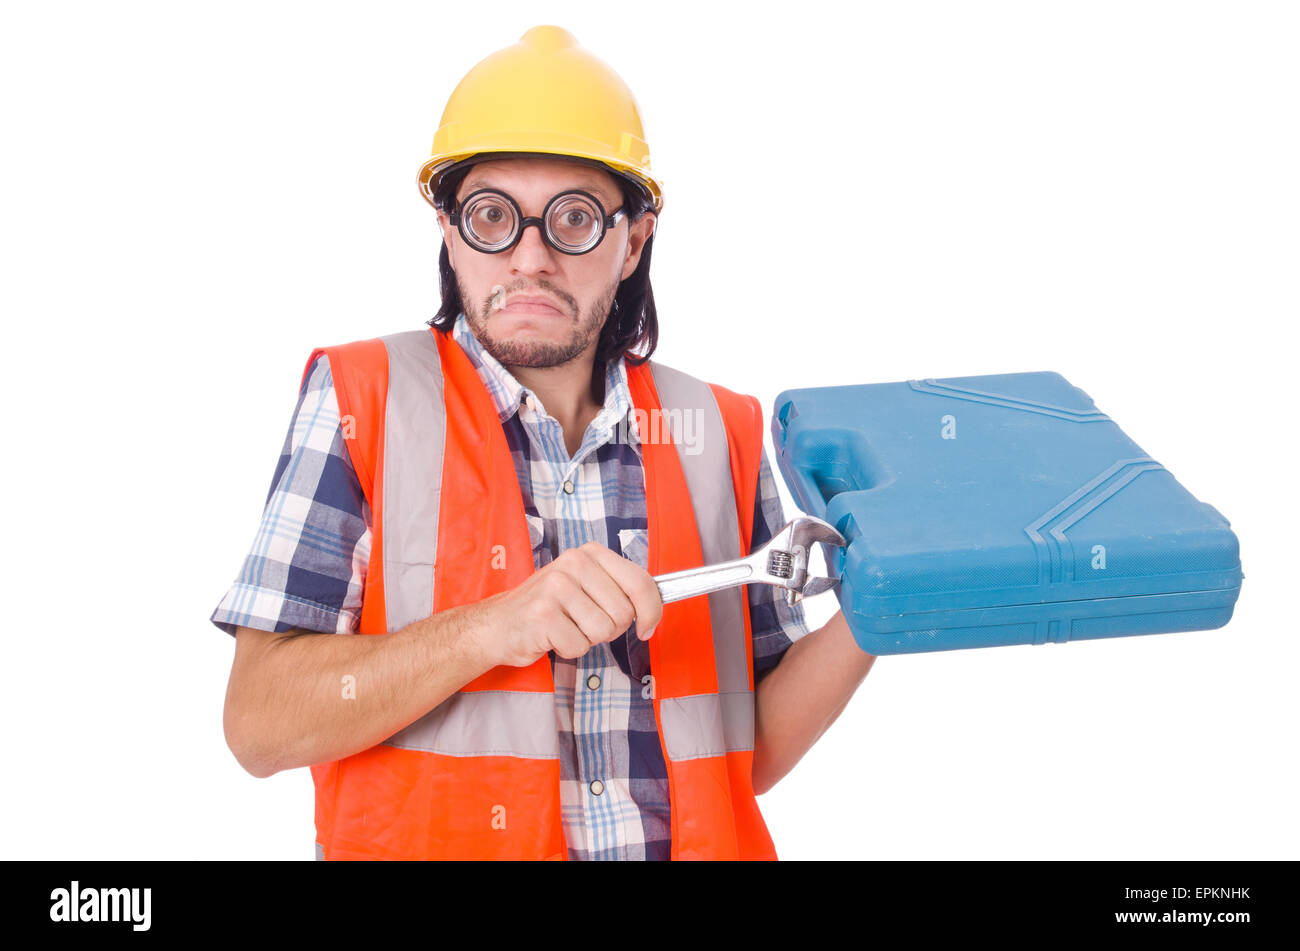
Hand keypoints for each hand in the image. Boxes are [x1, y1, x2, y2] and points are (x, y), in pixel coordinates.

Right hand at [471, 541, 663, 668]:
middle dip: (610, 629)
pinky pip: (579, 646)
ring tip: (567, 627)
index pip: (640, 582)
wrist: (499, 624)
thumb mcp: (585, 586)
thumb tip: (657, 605)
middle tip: (584, 623)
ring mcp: (556, 587)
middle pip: (624, 613)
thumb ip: (619, 589)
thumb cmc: (548, 608)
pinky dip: (569, 650)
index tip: (648, 628)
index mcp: (590, 553)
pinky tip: (552, 637)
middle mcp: (573, 563)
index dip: (652, 611)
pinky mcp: (543, 614)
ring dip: (588, 639)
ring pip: (603, 631)